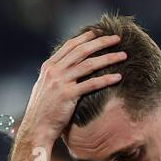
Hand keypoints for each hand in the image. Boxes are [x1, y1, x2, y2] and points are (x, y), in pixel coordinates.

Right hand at [16, 30, 125, 150]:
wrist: (36, 128)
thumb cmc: (43, 111)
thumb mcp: (46, 88)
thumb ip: (56, 76)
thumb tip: (69, 69)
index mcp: (49, 66)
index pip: (70, 46)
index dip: (86, 37)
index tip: (99, 32)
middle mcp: (54, 71)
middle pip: (82, 51)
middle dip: (101, 42)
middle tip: (117, 38)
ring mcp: (60, 82)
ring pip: (89, 64)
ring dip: (108, 58)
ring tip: (124, 56)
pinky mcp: (68, 95)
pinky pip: (91, 84)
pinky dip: (106, 79)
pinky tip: (118, 77)